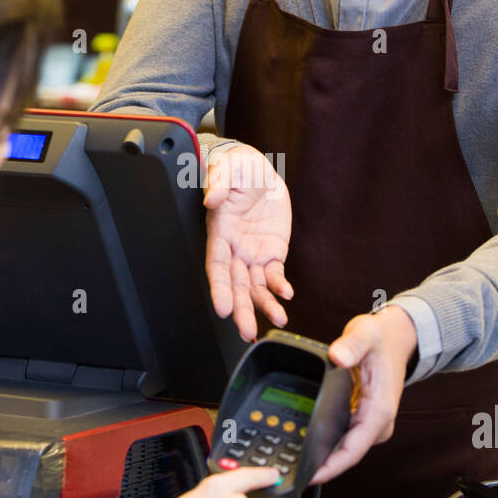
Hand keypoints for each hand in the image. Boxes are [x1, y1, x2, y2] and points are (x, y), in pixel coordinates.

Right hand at [203, 143, 292, 340]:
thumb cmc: (236, 167)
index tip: (221, 308)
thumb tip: (212, 199)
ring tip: (276, 319)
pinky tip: (285, 296)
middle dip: (241, 309)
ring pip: (256, 287)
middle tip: (246, 330)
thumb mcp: (228, 168)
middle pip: (236, 286)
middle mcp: (234, 249)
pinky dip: (279, 287)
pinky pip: (275, 275)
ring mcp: (253, 253)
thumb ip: (220, 183)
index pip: (218, 267)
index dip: (219, 289)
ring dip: (264, 304)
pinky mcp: (272, 252)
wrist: (258, 169)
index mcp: (219, 233)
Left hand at [309, 307, 417, 485]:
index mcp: (379, 411)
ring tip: (292, 460)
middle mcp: (377, 424)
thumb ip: (351, 345)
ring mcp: (370, 424)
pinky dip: (326, 443)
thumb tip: (338, 356)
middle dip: (320, 466)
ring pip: (344, 450)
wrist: (397, 338)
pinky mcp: (363, 420)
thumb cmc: (382, 339)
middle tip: (289, 469)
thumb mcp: (366, 334)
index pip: (353, 451)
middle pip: (346, 456)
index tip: (308, 476)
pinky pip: (343, 439)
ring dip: (322, 457)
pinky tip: (305, 443)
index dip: (330, 467)